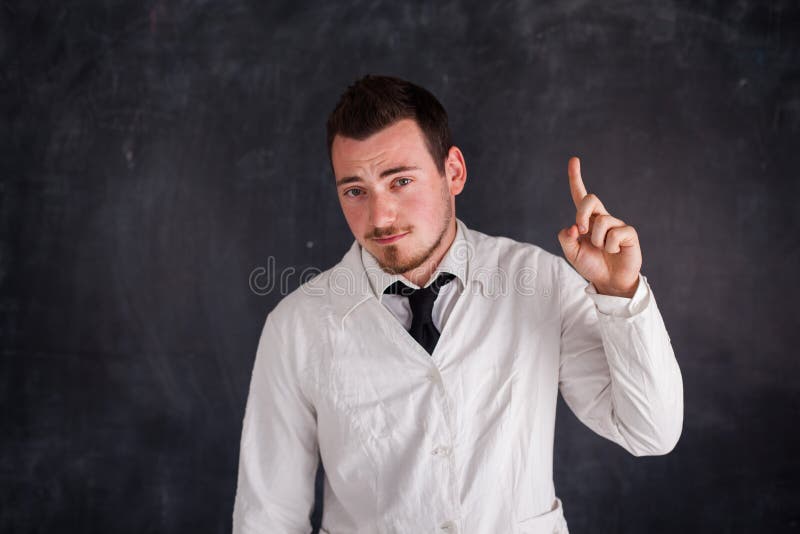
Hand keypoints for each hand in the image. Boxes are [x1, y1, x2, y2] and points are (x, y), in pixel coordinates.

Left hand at [557, 157, 641, 297]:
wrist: (609, 281)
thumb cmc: (591, 264)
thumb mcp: (571, 253)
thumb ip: (565, 239)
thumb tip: (572, 227)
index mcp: (586, 219)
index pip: (580, 195)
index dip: (575, 178)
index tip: (573, 160)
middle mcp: (602, 218)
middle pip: (590, 199)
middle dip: (581, 214)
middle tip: (580, 231)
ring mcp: (616, 224)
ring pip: (601, 222)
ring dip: (596, 240)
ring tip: (603, 250)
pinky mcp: (629, 233)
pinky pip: (614, 235)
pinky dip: (610, 247)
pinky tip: (615, 252)